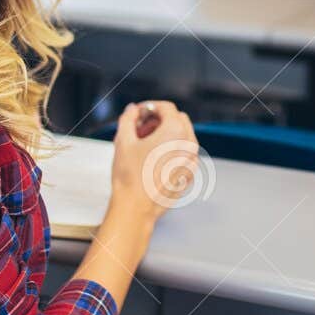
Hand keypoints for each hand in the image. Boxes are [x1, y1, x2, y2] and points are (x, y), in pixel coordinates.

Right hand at [106, 100, 197, 223]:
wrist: (135, 207)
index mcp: (176, 131)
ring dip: (167, 134)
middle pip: (178, 120)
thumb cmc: (130, 177)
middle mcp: (189, 144)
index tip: (140, 113)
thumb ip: (128, 119)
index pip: (167, 107)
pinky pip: (184, 154)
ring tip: (145, 145)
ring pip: (183, 137)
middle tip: (141, 128)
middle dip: (160, 119)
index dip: (151, 107)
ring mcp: (191, 161)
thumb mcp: (123, 141)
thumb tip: (132, 110)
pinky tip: (154, 160)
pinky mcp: (189, 175)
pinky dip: (172, 151)